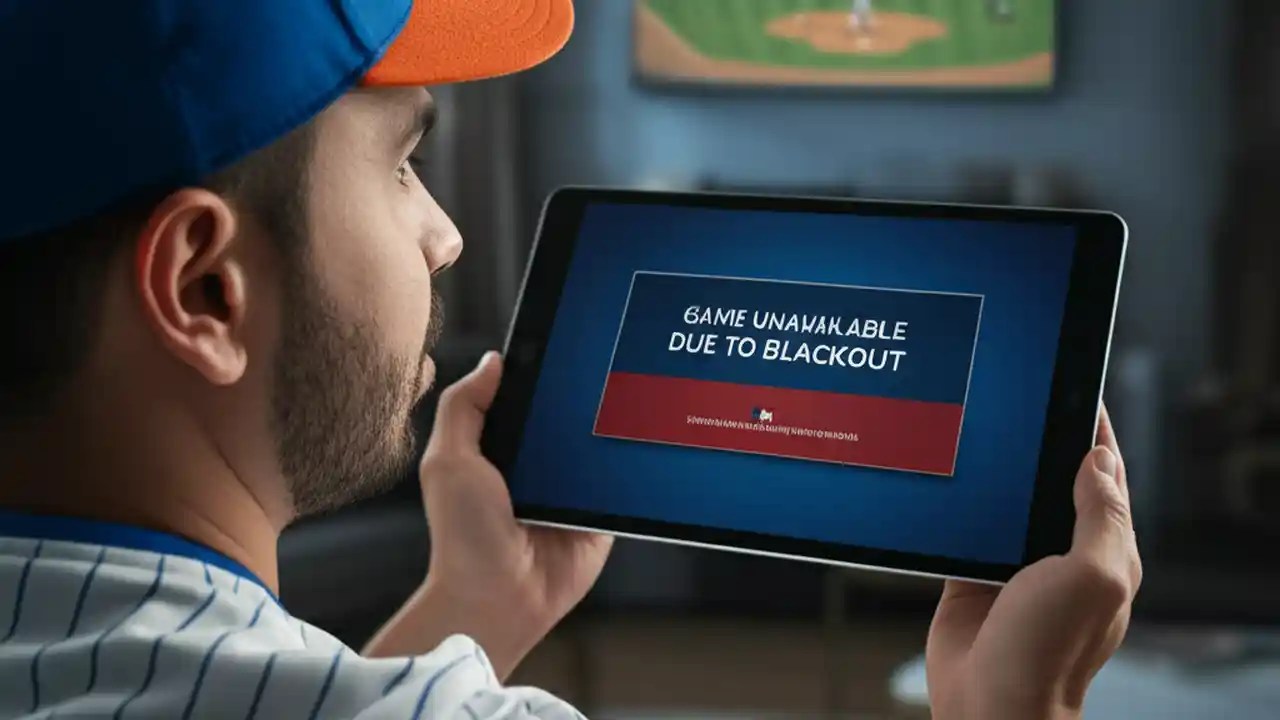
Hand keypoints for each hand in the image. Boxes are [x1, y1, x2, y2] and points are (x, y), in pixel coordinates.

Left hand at [365, 352, 611, 677]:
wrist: (497, 599)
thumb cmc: (463, 535)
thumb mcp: (449, 461)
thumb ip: (463, 407)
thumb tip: (494, 360)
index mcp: (502, 448)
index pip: (529, 399)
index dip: (544, 373)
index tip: (566, 341)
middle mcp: (538, 466)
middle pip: (568, 417)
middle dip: (584, 397)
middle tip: (607, 366)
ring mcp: (572, 491)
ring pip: (599, 447)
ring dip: (611, 431)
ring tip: (633, 399)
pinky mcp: (599, 515)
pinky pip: (622, 485)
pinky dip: (631, 470)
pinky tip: (642, 445)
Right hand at [926, 406, 1141, 719]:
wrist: (988, 702)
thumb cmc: (1048, 651)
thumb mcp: (1092, 576)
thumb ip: (1100, 517)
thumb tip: (1099, 459)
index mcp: (1103, 550)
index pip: (1105, 476)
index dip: (1093, 431)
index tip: (1075, 387)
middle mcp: (1061, 554)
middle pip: (1052, 482)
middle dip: (1038, 443)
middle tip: (1016, 396)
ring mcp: (1016, 565)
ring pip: (1009, 501)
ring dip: (996, 472)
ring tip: (977, 426)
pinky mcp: (973, 575)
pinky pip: (968, 528)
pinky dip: (959, 506)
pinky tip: (947, 479)